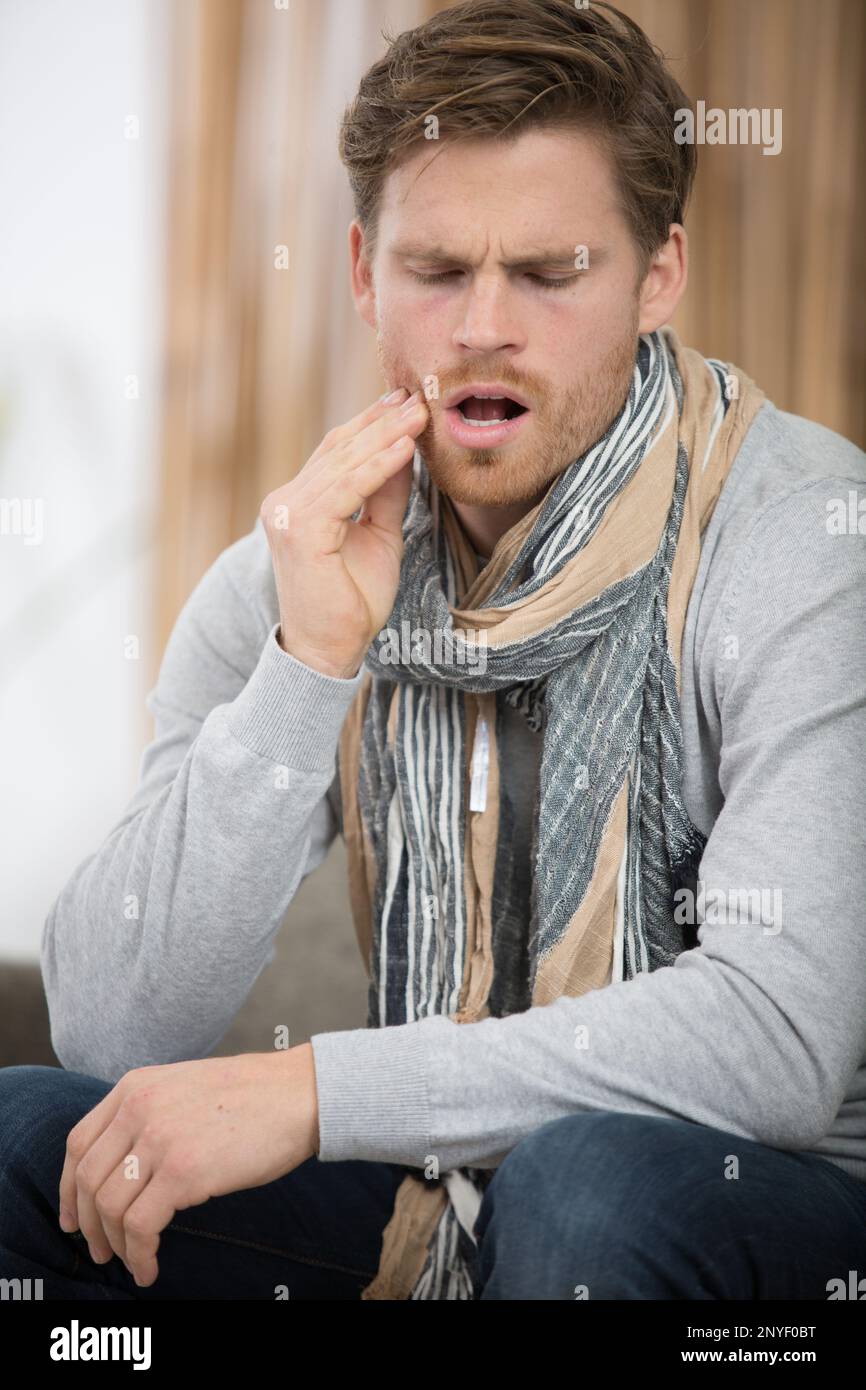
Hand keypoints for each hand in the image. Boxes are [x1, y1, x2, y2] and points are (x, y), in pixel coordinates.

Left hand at [58, 1045, 318, 1287]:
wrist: (298, 1094)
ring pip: (109, 1207)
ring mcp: (159, 1139)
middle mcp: (139, 1108)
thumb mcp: (184, 1087)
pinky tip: (150, 1266)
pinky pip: (141, 1226)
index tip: (73, 1218)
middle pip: (88, 1178)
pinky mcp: (183, 1171)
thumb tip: (123, 1167)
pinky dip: (139, 1255)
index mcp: (136, 1086)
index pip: (78, 1142)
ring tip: (132, 1262)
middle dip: (89, 1224)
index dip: (69, 1188)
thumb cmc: (252, 1096)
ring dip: (116, 1245)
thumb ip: (149, 1113)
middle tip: (101, 1251)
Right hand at [260, 386, 428, 678]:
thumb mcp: (379, 536)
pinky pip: (346, 489)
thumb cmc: (352, 601)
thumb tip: (405, 447)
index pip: (336, 452)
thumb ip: (386, 494)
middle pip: (339, 450)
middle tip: (421, 397)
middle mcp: (285, 501)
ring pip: (343, 464)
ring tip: (421, 416)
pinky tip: (405, 449)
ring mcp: (287, 513)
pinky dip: (377, 467)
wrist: (330, 649)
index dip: (371, 424)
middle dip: (383, 422)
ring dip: (385, 436)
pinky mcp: (300, 530)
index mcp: (299, 501)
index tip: (406, 401)